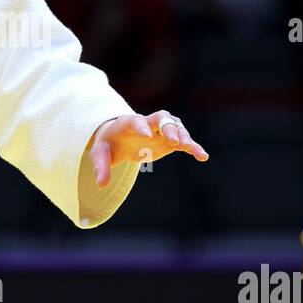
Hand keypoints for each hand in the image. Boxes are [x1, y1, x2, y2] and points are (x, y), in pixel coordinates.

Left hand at [87, 111, 207, 187]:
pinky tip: (203, 156)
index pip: (136, 121)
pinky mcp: (169, 141)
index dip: (142, 126)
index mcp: (128, 123)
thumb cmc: (108, 144)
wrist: (118, 138)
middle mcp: (147, 123)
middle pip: (161, 117)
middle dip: (168, 127)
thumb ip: (100, 167)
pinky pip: (184, 141)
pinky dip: (193, 147)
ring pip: (175, 126)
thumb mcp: (99, 154)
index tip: (147, 135)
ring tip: (187, 147)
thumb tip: (101, 185)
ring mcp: (160, 130)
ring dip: (182, 135)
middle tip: (174, 140)